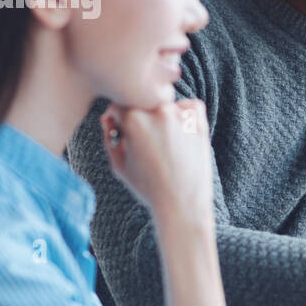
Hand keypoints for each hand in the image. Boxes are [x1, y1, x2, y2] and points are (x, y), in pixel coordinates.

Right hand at [100, 100, 212, 221]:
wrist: (183, 203)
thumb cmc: (147, 187)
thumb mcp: (118, 164)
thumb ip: (108, 136)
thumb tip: (107, 116)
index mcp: (133, 119)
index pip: (118, 104)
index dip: (119, 119)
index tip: (124, 133)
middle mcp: (157, 111)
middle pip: (141, 102)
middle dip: (139, 116)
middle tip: (146, 141)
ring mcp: (180, 114)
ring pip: (164, 103)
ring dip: (161, 116)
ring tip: (164, 144)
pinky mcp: (198, 119)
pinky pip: (188, 106)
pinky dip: (184, 116)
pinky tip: (181, 137)